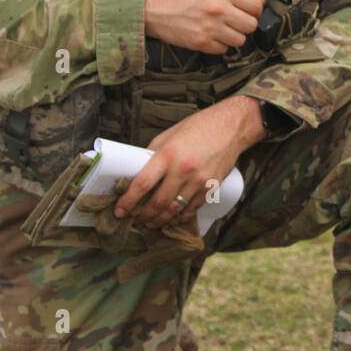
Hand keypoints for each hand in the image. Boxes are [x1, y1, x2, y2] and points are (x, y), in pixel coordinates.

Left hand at [114, 95, 264, 229]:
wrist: (231, 126)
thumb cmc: (199, 127)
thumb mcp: (169, 135)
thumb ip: (154, 154)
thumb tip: (140, 171)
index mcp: (168, 155)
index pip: (142, 184)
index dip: (128, 201)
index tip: (119, 211)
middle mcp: (183, 170)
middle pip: (158, 202)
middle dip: (143, 216)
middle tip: (135, 220)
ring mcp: (199, 181)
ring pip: (174, 210)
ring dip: (160, 221)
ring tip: (151, 224)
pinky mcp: (211, 187)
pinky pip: (193, 208)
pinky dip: (181, 217)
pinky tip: (173, 220)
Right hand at [145, 0, 265, 53]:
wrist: (149, 6)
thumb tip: (248, 2)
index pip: (257, 5)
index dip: (254, 9)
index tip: (249, 10)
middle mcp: (220, 9)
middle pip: (251, 25)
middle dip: (245, 24)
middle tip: (235, 22)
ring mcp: (211, 28)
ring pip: (240, 40)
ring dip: (233, 36)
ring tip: (222, 30)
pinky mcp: (201, 43)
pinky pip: (223, 50)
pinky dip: (219, 46)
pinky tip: (210, 37)